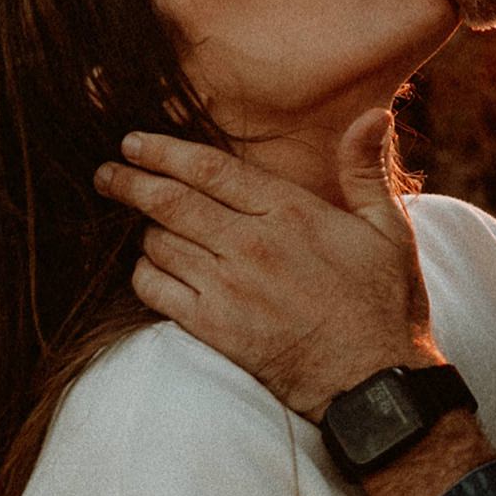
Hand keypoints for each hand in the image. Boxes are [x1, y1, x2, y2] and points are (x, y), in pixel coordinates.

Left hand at [94, 109, 435, 418]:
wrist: (373, 380)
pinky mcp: (214, 327)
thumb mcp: (389, 229)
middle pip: (170, 201)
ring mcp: (228, 287)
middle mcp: (251, 244)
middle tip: (106, 172)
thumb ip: (366, 170)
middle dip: (130, 182)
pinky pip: (156, 290)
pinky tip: (152, 269)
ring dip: (143, 230)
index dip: (164, 151)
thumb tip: (374, 114)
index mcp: (289, 212)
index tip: (134, 143)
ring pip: (159, 243)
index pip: (209, 168)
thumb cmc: (384, 303)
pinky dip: (144, 274)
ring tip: (138, 223)